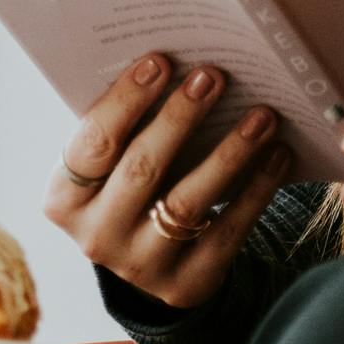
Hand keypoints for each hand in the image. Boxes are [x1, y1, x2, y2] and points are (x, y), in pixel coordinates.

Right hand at [42, 52, 291, 306]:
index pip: (92, 144)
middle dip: (180, 117)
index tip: (160, 59)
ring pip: (188, 201)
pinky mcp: (187, 284)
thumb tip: (178, 63)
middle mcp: (97, 237)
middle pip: (141, 169)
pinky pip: (228, 230)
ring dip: (229, 152)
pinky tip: (278, 153)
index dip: (126, 100)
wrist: (152, 265)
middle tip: (213, 75)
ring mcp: (142, 266)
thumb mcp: (111, 167)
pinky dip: (256, 189)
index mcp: (65, 200)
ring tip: (261, 114)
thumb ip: (127, 127)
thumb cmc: (132, 190)